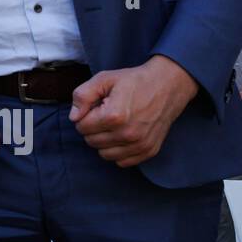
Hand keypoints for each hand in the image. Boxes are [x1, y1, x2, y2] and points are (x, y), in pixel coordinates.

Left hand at [70, 55, 199, 166]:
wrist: (167, 85)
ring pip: (105, 154)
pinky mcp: (149, 150)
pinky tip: (122, 135)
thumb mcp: (104, 79)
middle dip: (92, 128)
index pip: (82, 127)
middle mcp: (128, 134)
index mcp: (114, 116)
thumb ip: (82, 96)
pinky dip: (118, 151)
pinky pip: (122, 162)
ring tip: (113, 125)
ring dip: (103, 141)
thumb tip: (74, 117)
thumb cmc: (134, 81)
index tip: (94, 107)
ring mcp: (140, 144)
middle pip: (91, 142)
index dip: (83, 116)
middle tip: (103, 115)